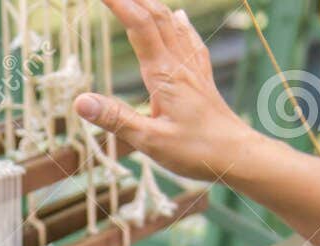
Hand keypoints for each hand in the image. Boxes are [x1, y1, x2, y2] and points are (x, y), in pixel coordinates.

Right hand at [73, 0, 272, 182]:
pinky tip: (179, 16)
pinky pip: (190, 40)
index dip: (119, 4)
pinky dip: (179, 23)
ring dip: (153, 5)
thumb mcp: (150, 141)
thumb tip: (79, 101)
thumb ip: (115, 119)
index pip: (138, 27)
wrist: (240, 156)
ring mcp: (194, 70)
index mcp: (165, 75)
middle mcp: (180, 65)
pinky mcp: (202, 79)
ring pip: (172, 25)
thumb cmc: (198, 151)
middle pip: (156, 17)